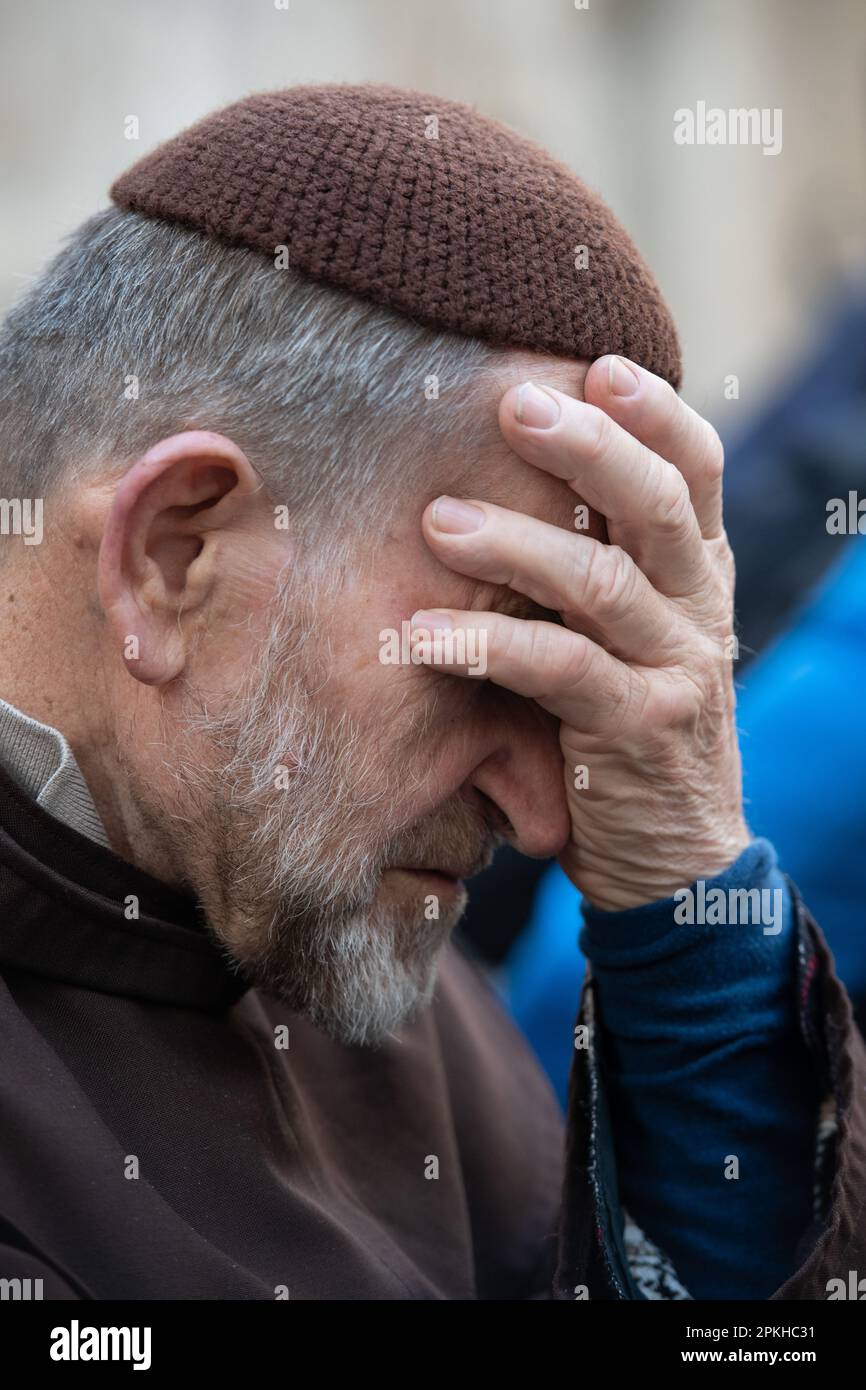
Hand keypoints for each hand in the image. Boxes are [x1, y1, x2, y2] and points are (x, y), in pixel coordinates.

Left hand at [413, 354, 750, 910]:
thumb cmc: (623, 728)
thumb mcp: (625, 638)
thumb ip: (594, 567)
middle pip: (658, 505)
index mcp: (696, 575)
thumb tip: (502, 485)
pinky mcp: (636, 732)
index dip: (654, 413)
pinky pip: (559, 672)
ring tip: (439, 521)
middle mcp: (697, 611)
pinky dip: (488, 646)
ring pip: (604, 584)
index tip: (596, 363)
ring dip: (517, 544)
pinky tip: (424, 636)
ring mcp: (675, 671)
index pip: (696, 472)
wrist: (675, 857)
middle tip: (514, 401)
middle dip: (587, 447)